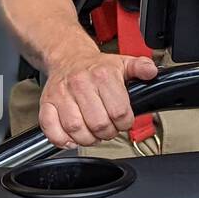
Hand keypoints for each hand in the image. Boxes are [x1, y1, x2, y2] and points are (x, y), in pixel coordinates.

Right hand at [39, 50, 157, 148]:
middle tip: (109, 130)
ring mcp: (61, 94)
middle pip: (98, 123)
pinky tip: (72, 139)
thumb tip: (152, 71)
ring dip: (87, 139)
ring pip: (75, 128)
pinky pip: (50, 127)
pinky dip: (61, 139)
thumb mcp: (124, 63)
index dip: (125, 123)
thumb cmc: (97, 66)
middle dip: (108, 133)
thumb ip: (141, 67)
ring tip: (94, 135)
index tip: (124, 123)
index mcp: (103, 75)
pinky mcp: (46, 103)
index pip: (119, 111)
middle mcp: (81, 84)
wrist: (69, 58)